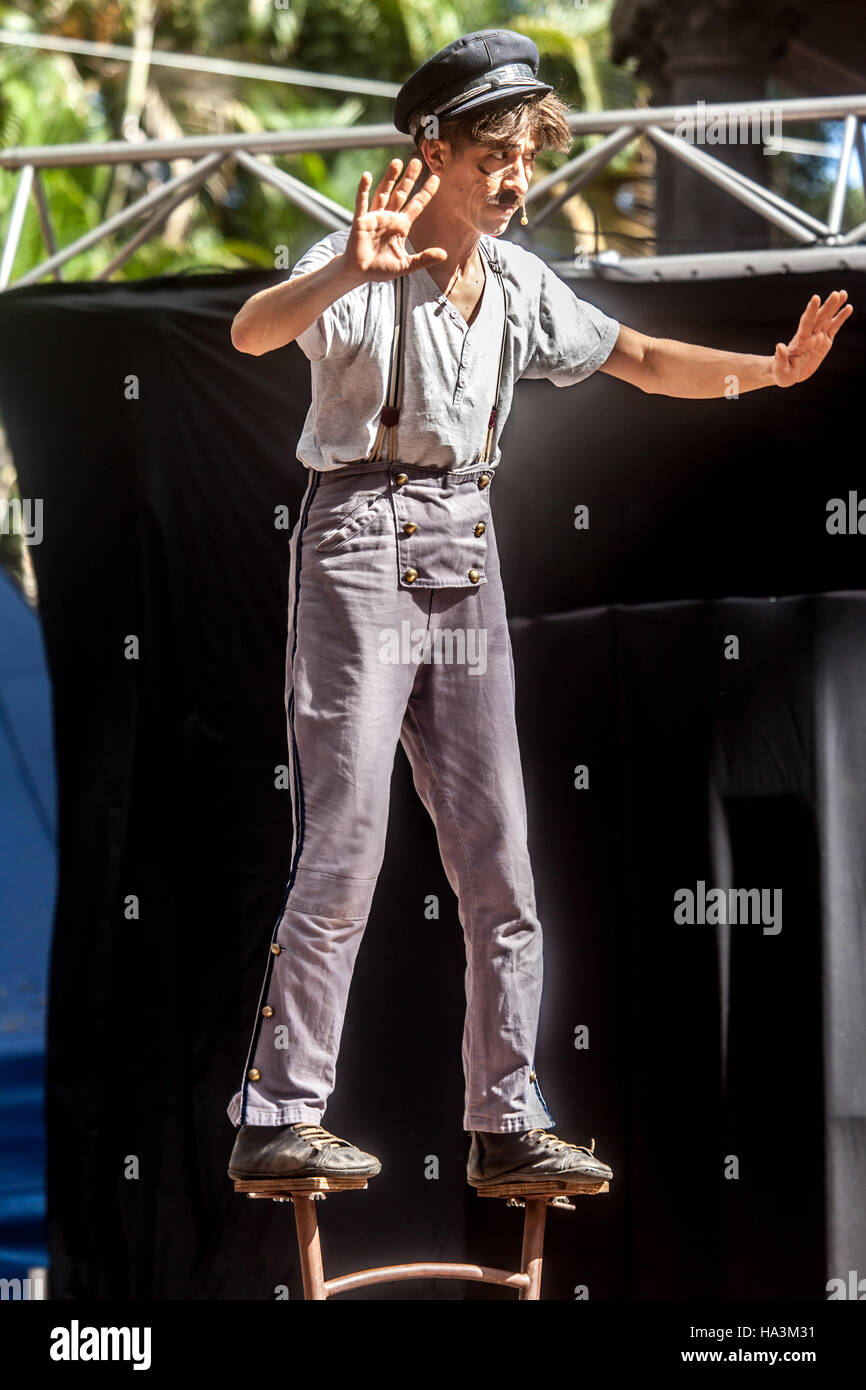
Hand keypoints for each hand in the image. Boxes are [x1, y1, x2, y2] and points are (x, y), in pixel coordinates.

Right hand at [344, 157, 447, 282]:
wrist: (360, 273)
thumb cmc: (381, 269)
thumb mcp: (406, 264)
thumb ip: (424, 258)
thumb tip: (444, 255)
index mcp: (401, 226)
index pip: (416, 205)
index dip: (426, 192)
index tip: (435, 178)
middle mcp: (389, 217)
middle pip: (401, 193)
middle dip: (409, 178)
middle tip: (417, 161)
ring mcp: (375, 217)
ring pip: (384, 193)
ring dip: (389, 178)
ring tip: (397, 162)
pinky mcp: (360, 221)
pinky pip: (362, 202)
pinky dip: (363, 190)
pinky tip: (367, 176)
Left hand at [771, 290, 852, 386]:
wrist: (787, 373)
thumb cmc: (781, 373)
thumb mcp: (780, 369)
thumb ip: (780, 358)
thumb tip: (779, 346)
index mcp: (800, 340)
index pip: (806, 322)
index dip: (811, 310)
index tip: (816, 298)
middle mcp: (810, 336)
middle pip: (820, 318)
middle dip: (828, 306)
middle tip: (836, 293)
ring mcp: (818, 337)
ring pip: (828, 319)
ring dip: (835, 306)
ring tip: (843, 293)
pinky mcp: (824, 342)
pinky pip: (834, 327)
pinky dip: (841, 318)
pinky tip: (848, 307)